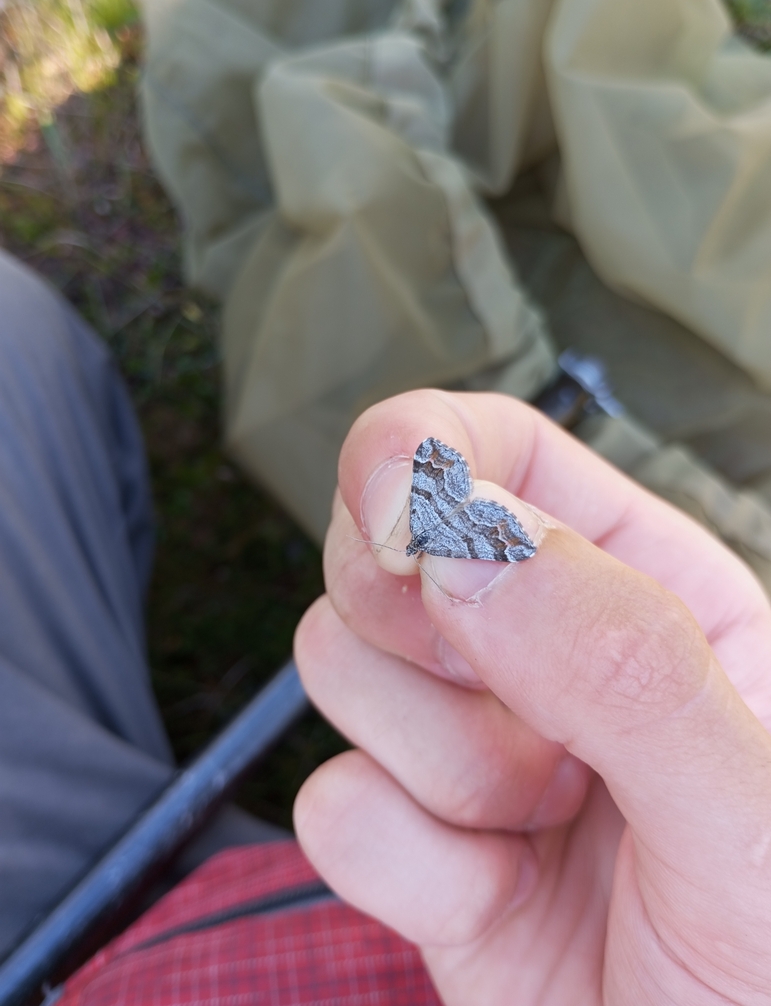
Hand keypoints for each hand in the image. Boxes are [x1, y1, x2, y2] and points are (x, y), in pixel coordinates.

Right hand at [293, 390, 770, 1004]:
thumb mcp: (753, 807)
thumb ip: (624, 662)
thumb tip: (459, 546)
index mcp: (638, 583)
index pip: (497, 450)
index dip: (421, 452)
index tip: (390, 511)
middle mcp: (536, 646)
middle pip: (379, 547)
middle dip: (418, 626)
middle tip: (523, 715)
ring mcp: (464, 740)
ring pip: (338, 667)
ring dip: (439, 765)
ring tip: (546, 826)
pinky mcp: (410, 841)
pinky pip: (331, 806)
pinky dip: (409, 865)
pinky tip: (498, 896)